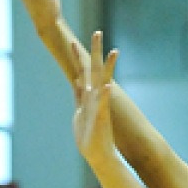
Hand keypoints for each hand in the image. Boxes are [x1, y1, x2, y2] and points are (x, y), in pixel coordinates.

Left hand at [71, 32, 119, 167]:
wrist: (99, 155)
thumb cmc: (89, 137)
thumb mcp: (79, 112)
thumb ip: (79, 96)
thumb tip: (77, 82)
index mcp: (87, 96)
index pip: (83, 71)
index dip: (79, 57)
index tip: (74, 42)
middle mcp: (95, 97)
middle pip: (94, 69)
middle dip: (94, 51)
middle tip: (97, 32)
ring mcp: (99, 106)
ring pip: (103, 82)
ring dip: (108, 67)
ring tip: (114, 52)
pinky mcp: (102, 117)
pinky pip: (104, 104)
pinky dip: (104, 95)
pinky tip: (107, 85)